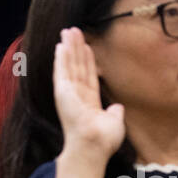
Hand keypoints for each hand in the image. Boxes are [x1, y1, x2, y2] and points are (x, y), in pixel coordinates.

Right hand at [53, 28, 125, 160]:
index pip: (88, 76)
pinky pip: (61, 71)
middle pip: (77, 66)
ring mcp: (68, 94)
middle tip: (74, 31)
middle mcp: (76, 96)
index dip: (87, 60)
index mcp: (88, 103)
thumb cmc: (102, 141)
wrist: (92, 146)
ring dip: (68, 47)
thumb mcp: (114, 123)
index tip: (87, 46)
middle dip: (75, 48)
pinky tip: (60, 45)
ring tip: (68, 30)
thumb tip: (117, 108)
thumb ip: (114, 113)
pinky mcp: (62, 92)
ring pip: (69, 65)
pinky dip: (60, 58)